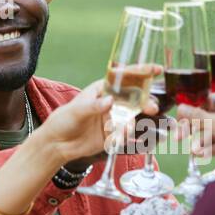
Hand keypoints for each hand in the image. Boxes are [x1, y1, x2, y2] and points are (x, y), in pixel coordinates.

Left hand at [40, 76, 159, 172]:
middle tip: (151, 108)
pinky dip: (126, 136)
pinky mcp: (113, 134)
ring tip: (126, 131)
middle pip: (134, 98)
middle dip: (145, 102)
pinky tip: (119, 140)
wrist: (57, 144)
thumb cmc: (63, 121)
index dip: (141, 72)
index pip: (124, 78)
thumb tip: (110, 101)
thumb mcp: (76, 111)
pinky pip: (125, 133)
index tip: (156, 69)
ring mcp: (113, 118)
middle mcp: (111, 102)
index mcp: (102, 89)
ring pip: (132, 117)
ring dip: (135, 123)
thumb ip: (93, 106)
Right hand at [177, 91, 214, 163]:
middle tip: (178, 136)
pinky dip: (206, 150)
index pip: (205, 102)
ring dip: (199, 142)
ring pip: (206, 135)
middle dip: (192, 129)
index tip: (179, 116)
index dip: (191, 109)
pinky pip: (212, 146)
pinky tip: (200, 154)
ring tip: (194, 149)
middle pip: (203, 120)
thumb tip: (181, 108)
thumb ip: (201, 117)